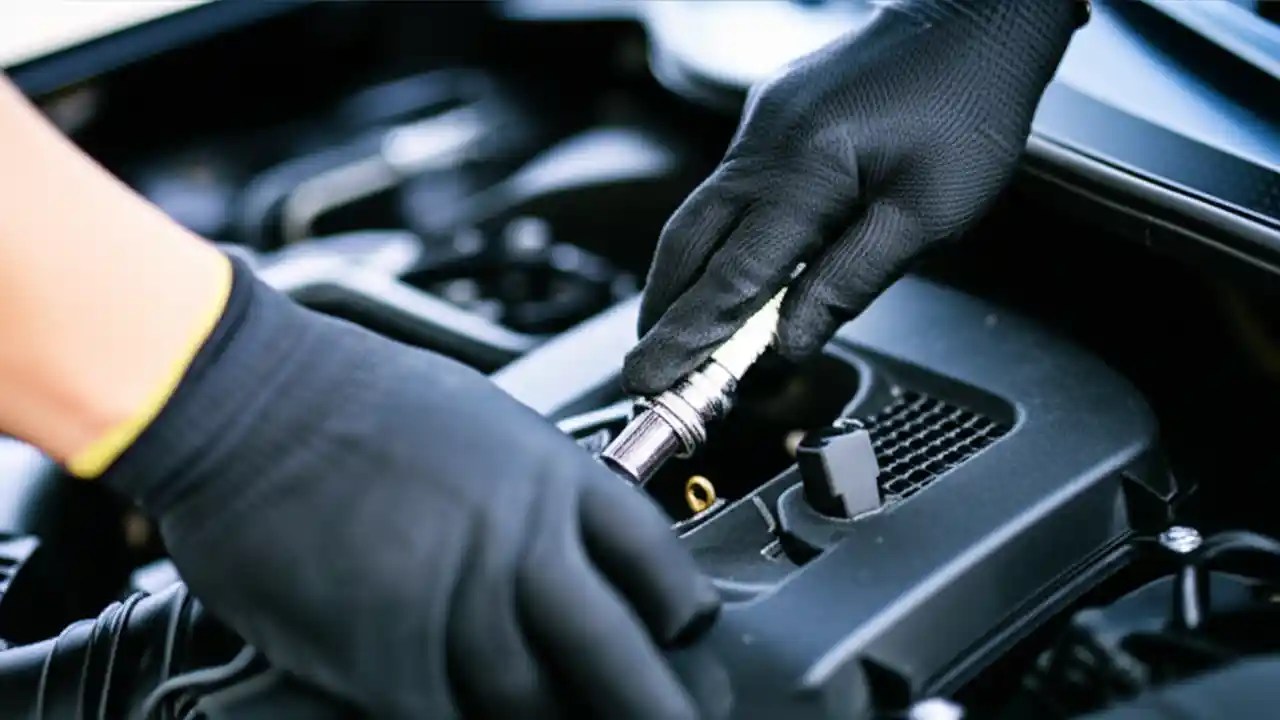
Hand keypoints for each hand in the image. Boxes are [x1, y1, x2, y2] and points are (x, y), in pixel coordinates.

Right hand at [102, 259, 719, 718]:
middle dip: (659, 710)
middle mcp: (520, 542)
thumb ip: (540, 494)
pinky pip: (450, 717)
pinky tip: (466, 710)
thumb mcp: (484, 423)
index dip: (685, 618)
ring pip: (534, 704)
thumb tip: (577, 554)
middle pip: (620, 658)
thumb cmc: (357, 401)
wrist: (247, 399)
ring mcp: (455, 602)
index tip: (686, 639)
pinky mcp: (385, 655)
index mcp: (554, 477)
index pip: (660, 568)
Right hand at [623, 0, 1079, 394]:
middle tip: (648, 367)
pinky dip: (715, 238)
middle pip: (687, 243)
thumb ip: (852, 279)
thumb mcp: (930, 213)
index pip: (732, 275)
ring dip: (683, 278)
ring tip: (678, 330)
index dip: (688, 336)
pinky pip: (727, 187)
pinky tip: (726, 268)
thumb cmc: (970, 108)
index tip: (652, 378)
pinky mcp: (771, 118)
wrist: (976, 23)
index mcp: (806, 171)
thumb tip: (791, 339)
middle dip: (661, 312)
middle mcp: (766, 145)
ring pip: (699, 214)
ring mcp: (762, 127)